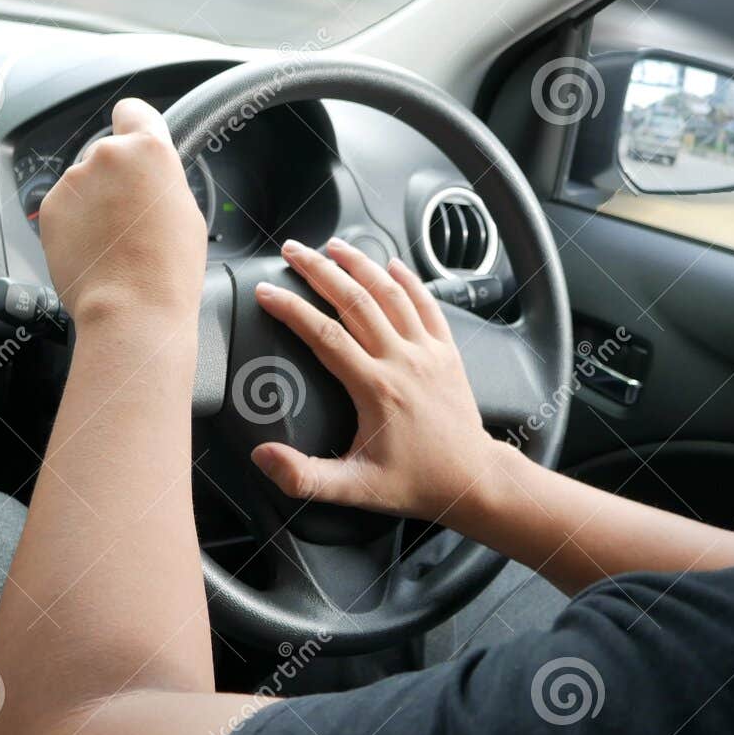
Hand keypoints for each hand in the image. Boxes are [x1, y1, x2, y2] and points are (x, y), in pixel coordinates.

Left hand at [37, 98, 207, 329]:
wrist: (131, 308)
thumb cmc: (167, 269)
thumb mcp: (186, 211)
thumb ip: (161, 180)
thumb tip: (148, 181)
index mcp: (149, 149)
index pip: (132, 110)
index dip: (133, 125)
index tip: (132, 140)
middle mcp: (106, 155)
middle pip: (107, 154)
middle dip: (115, 178)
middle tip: (132, 216)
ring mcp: (74, 181)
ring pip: (84, 184)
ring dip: (93, 203)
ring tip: (113, 242)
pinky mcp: (49, 208)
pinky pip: (64, 208)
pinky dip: (74, 224)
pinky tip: (93, 250)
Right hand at [250, 238, 504, 521]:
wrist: (471, 479)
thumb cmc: (415, 483)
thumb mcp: (354, 489)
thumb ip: (304, 476)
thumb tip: (262, 456)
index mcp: (376, 389)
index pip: (324, 335)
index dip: (291, 309)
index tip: (267, 292)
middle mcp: (403, 361)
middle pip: (356, 300)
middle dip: (320, 269)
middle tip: (293, 251)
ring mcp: (428, 352)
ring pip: (391, 293)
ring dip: (361, 264)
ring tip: (334, 246)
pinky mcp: (447, 352)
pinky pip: (427, 305)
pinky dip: (409, 280)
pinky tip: (392, 264)